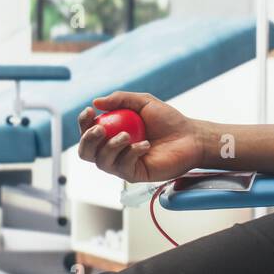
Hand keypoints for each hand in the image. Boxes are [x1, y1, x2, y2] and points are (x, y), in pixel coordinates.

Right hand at [77, 91, 202, 182]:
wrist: (190, 137)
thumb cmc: (168, 120)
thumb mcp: (143, 102)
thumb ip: (121, 99)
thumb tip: (96, 101)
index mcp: (112, 133)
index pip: (88, 132)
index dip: (83, 123)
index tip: (90, 111)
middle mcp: (114, 150)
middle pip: (86, 152)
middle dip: (88, 140)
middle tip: (100, 129)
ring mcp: (123, 164)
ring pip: (102, 162)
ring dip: (111, 147)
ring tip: (127, 135)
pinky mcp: (135, 174)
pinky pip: (122, 168)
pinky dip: (131, 154)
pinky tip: (145, 145)